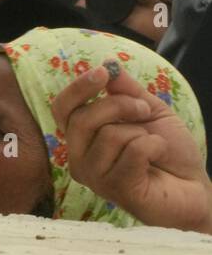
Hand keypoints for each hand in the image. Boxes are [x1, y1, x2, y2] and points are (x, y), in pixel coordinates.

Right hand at [51, 62, 211, 232]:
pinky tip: (157, 157)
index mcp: (82, 138)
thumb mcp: (149, 111)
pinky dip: (153, 147)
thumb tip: (109, 64)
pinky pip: (133, 152)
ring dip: (141, 132)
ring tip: (153, 144)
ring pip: (109, 136)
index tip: (102, 72)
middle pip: (82, 119)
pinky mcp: (116, 190)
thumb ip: (127, 91)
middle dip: (119, 106)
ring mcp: (95, 177)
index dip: (77, 88)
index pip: (62, 109)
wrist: (193, 187)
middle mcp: (79, 158)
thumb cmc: (168, 153)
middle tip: (144, 112)